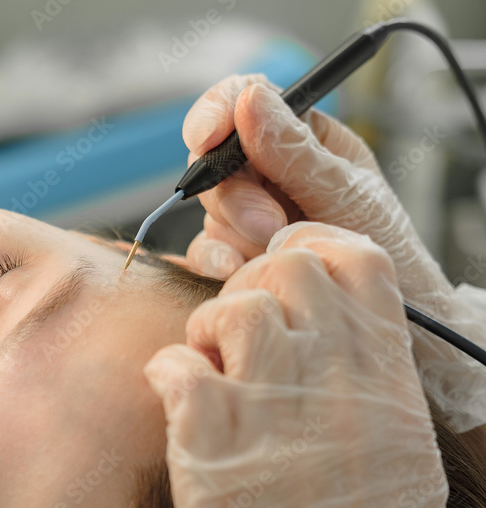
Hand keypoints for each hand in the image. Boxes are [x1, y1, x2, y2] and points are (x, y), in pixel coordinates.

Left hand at [146, 222, 485, 507]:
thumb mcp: (399, 449)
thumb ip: (370, 376)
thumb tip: (333, 324)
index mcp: (384, 380)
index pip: (355, 261)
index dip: (309, 250)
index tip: (282, 280)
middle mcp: (334, 384)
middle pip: (289, 268)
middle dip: (253, 285)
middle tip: (238, 336)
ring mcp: (273, 411)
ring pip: (235, 306)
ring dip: (209, 328)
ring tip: (212, 372)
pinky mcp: (213, 447)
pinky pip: (177, 364)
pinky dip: (167, 372)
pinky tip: (178, 401)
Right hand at [181, 75, 449, 298]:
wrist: (396, 315)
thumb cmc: (386, 248)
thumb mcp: (346, 193)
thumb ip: (293, 151)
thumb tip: (250, 98)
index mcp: (301, 136)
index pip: (243, 102)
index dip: (215, 113)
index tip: (206, 137)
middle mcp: (268, 170)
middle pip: (216, 161)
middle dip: (236, 195)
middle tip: (269, 226)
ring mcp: (248, 213)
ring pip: (209, 209)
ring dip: (236, 232)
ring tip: (277, 251)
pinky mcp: (235, 252)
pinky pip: (204, 248)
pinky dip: (215, 259)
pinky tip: (239, 269)